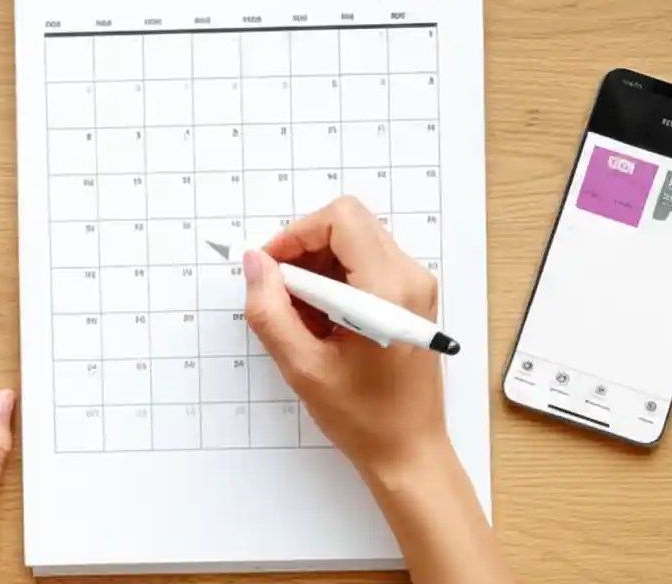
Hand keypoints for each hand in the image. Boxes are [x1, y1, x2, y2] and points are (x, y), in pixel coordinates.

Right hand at [243, 196, 446, 478]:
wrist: (409, 451)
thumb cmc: (365, 418)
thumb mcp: (303, 367)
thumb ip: (270, 310)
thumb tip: (255, 264)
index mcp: (388, 291)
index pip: (340, 220)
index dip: (296, 235)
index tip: (271, 268)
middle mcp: (410, 279)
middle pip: (348, 225)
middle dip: (305, 250)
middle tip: (281, 292)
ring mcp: (415, 287)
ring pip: (355, 242)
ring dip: (318, 268)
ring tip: (302, 317)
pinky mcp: (411, 298)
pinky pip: (367, 265)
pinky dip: (336, 281)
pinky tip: (322, 323)